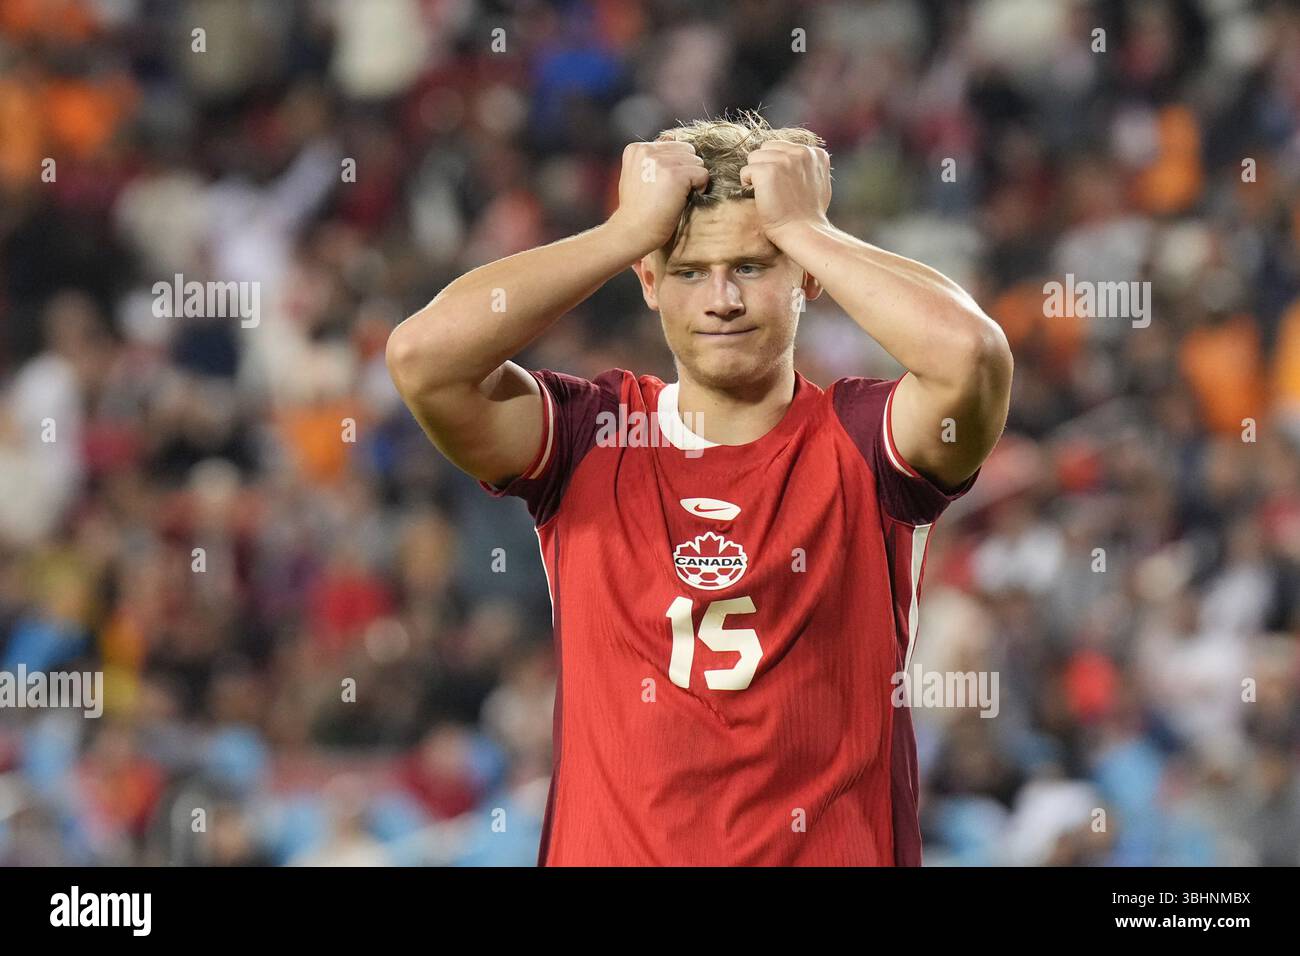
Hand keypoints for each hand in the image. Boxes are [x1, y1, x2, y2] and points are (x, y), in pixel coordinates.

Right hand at [606, 141, 708, 256]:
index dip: (675, 166)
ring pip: (697, 161)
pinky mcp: (675, 174)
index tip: (662, 186)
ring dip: (692, 180)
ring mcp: (661, 161)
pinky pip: (703, 174)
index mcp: (636, 148)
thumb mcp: (637, 176)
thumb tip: (673, 136)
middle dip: (686, 170)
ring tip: (675, 197)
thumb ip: (652, 158)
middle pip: (687, 151)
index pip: (673, 145)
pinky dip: (700, 188)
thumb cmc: (638, 210)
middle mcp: (647, 150)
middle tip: (671, 193)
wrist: (633, 231)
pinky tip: (684, 200)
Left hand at [739, 142, 831, 243]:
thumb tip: (796, 162)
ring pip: (754, 157)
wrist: (803, 232)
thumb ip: (809, 168)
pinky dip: (746, 185)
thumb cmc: (809, 216)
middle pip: (766, 148)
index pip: (782, 147)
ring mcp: (784, 160)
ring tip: (766, 194)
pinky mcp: (767, 170)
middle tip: (772, 190)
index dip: (777, 166)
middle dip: (764, 166)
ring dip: (755, 175)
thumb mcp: (819, 184)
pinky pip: (746, 171)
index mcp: (815, 153)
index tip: (784, 187)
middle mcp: (801, 152)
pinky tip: (760, 198)